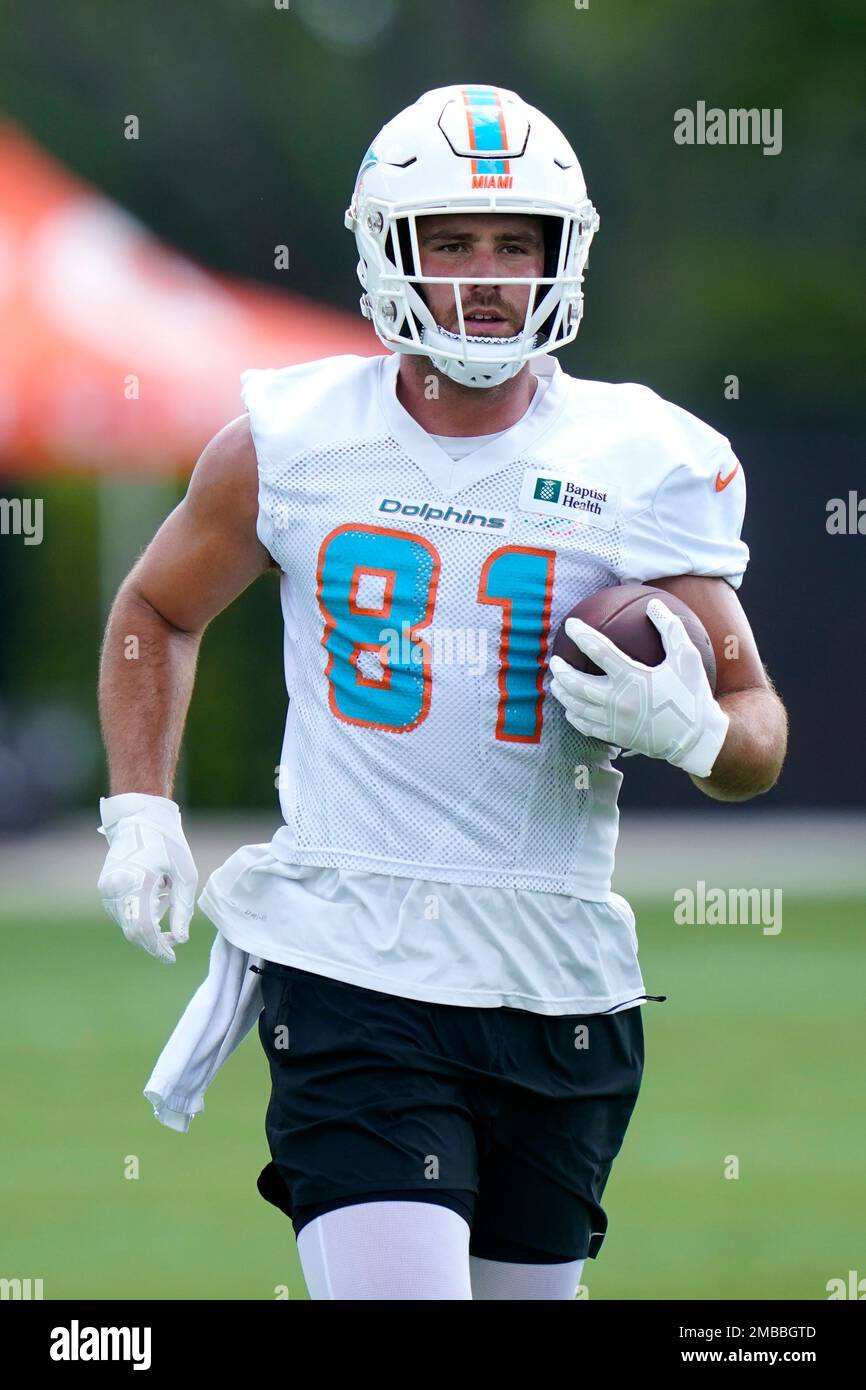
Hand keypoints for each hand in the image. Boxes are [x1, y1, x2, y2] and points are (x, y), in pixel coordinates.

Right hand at [97, 793, 197, 963]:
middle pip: (133, 931)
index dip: (157, 948)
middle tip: (174, 939)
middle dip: (154, 941)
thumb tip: (180, 939)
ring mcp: (106, 889)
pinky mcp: (104, 887)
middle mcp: (116, 888)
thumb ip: (182, 909)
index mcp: (138, 882)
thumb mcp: (185, 875)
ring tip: (166, 898)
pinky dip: (139, 914)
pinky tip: (154, 894)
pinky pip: (121, 912)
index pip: (143, 929)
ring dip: (148, 925)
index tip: (171, 958)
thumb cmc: (168, 843)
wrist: (138, 818)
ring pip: (126, 923)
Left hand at [548, 597, 728, 777]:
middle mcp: (619, 700)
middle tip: (555, 661)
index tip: (570, 625)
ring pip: (577, 707)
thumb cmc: (692, 694)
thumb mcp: (687, 658)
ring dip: (562, 694)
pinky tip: (570, 710)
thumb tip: (653, 604)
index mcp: (633, 678)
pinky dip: (574, 716)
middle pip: (577, 684)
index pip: (599, 651)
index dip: (581, 635)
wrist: (697, 738)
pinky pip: (586, 726)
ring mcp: (615, 721)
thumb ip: (670, 628)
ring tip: (556, 683)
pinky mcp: (616, 736)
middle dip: (561, 671)